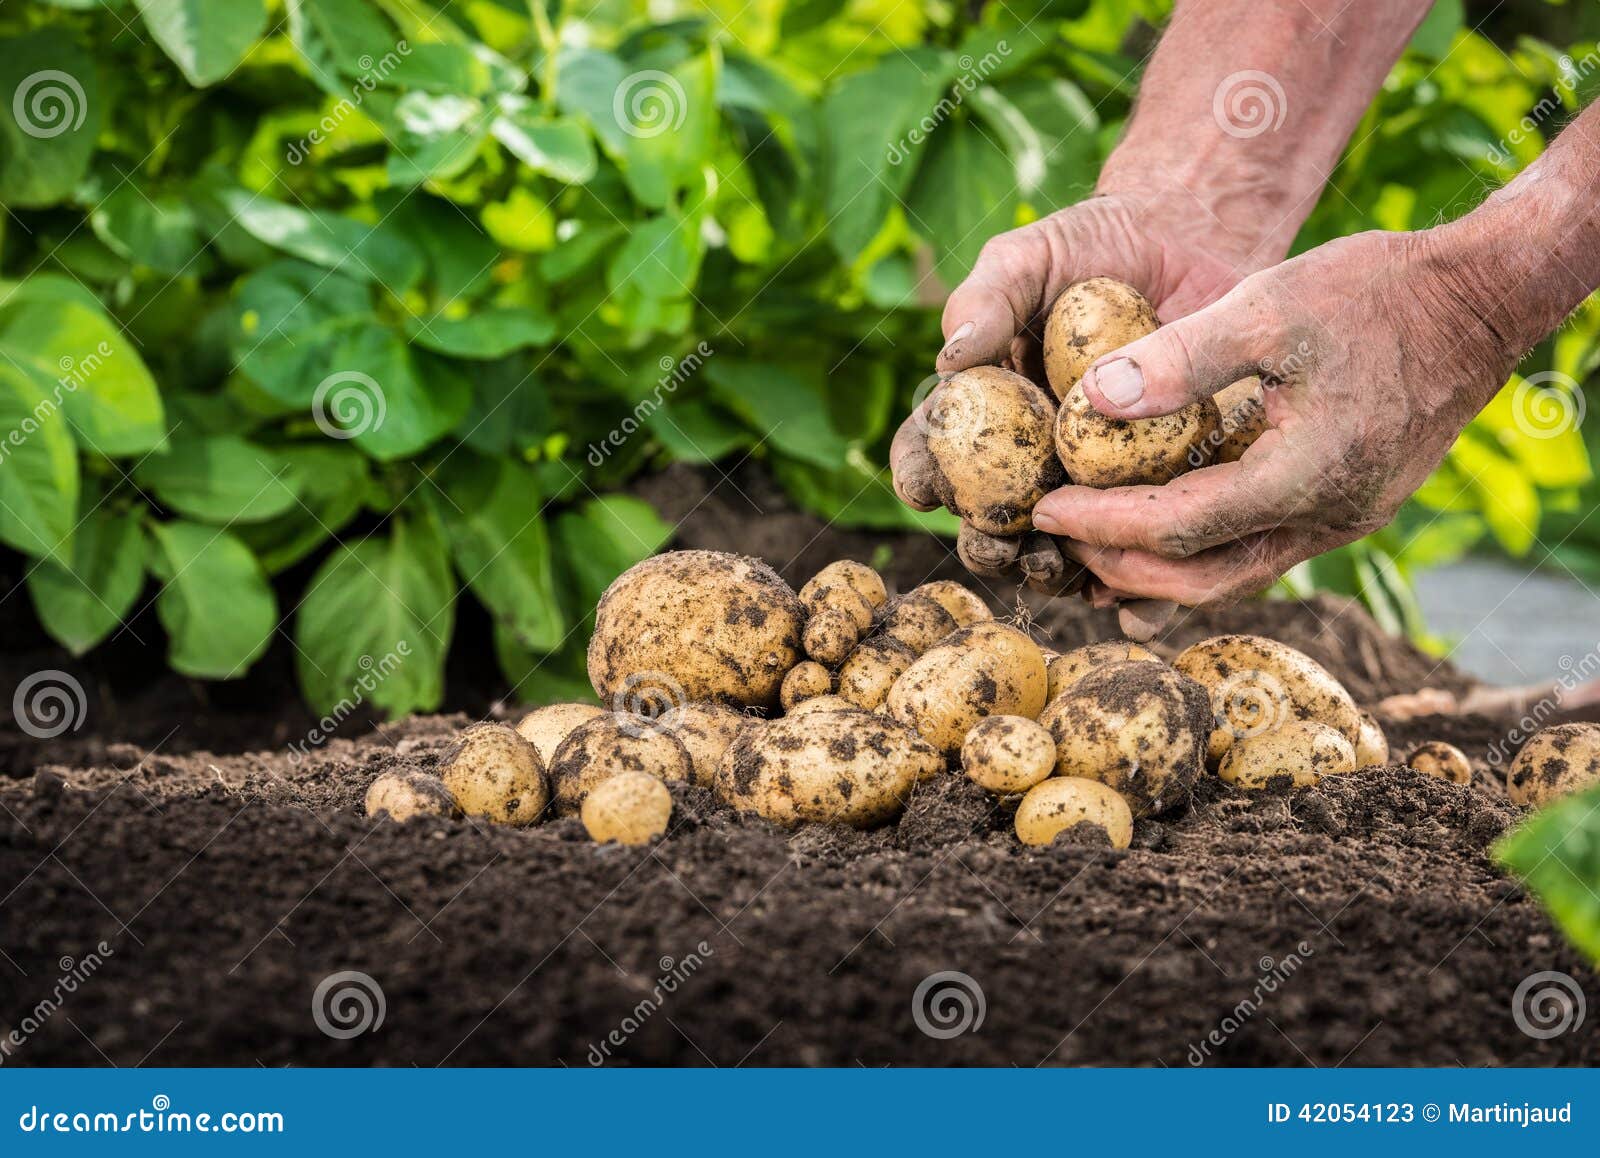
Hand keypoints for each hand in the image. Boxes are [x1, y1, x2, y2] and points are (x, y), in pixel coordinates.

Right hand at [890, 191, 1262, 632]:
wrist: (1194, 242)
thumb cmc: (1092, 246)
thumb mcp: (1031, 256)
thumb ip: (987, 299)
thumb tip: (951, 357)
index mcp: (982, 412)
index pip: (932, 452)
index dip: (919, 474)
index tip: (923, 485)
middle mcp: (1029, 458)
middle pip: (990, 520)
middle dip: (986, 543)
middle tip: (998, 542)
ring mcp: (1094, 483)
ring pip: (1060, 549)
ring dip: (1051, 571)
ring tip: (1058, 568)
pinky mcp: (1160, 493)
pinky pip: (1143, 552)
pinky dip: (1137, 589)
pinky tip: (1132, 602)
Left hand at [1031, 228, 1517, 605]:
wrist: (1480, 301)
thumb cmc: (1378, 292)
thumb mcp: (1273, 304)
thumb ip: (1183, 356)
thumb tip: (1094, 400)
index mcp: (1307, 475)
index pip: (1179, 527)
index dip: (1103, 523)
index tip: (1043, 507)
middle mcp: (1327, 518)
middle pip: (1201, 578)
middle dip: (1119, 564)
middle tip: (1055, 535)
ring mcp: (1341, 521)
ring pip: (1231, 576)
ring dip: (1155, 571)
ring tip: (1089, 548)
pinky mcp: (1344, 508)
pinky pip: (1257, 550)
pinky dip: (1198, 551)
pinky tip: (1153, 537)